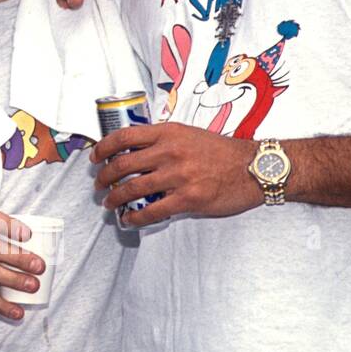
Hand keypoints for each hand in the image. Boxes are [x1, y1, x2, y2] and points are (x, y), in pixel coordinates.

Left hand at [93, 123, 261, 224]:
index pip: (123, 137)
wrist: (255, 168)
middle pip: (122, 164)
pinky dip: (135, 216)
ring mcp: (178, 176)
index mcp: (168, 133)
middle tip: (99, 184)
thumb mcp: (189, 134)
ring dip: (114, 198)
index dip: (103, 148)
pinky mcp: (188, 199)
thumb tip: (134, 151)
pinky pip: (152, 210)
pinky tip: (128, 218)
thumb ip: (162, 140)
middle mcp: (169, 152)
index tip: (95, 157)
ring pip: (132, 188)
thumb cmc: (222, 151)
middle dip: (104, 177)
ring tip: (109, 202)